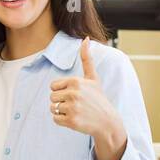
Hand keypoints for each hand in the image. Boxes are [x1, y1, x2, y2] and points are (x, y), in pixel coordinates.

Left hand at [50, 39, 126, 159]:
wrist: (107, 121)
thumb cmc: (98, 98)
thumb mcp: (93, 78)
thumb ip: (87, 59)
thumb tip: (85, 39)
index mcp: (76, 81)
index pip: (53, 86)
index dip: (61, 90)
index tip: (74, 94)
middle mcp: (73, 93)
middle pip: (52, 97)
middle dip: (61, 101)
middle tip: (75, 104)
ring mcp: (72, 108)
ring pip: (53, 108)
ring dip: (61, 111)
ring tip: (75, 111)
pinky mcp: (71, 121)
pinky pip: (55, 119)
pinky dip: (62, 121)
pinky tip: (74, 119)